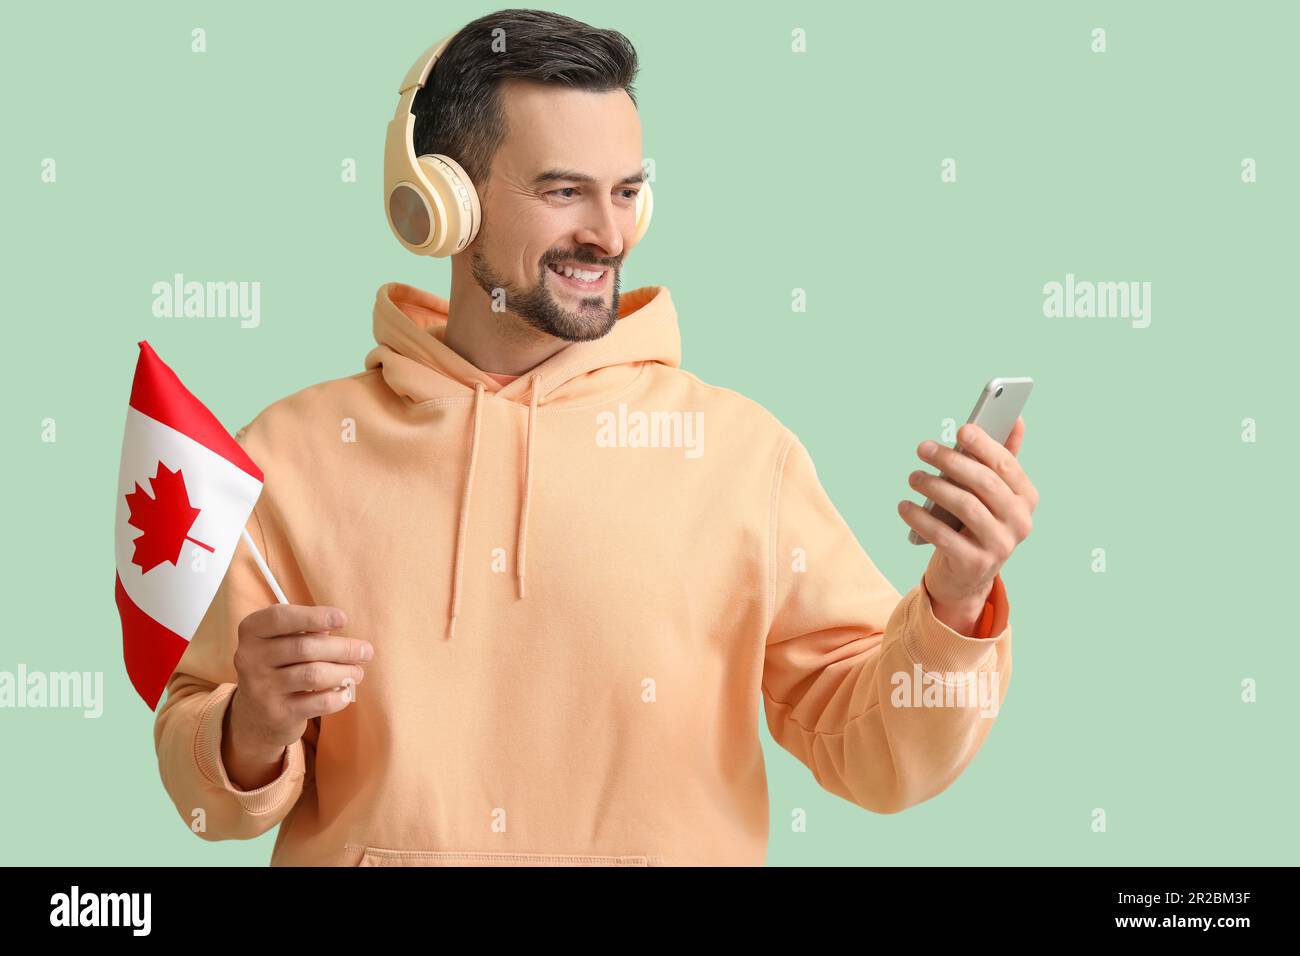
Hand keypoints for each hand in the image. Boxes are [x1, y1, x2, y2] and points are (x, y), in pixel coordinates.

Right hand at [223, 605, 372, 788]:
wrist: (256, 715)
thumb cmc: (280, 665)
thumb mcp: (282, 641)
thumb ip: (305, 630)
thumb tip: (337, 627)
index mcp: (251, 631)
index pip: (280, 618)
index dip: (314, 616)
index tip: (343, 618)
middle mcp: (249, 659)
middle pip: (304, 647)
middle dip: (343, 648)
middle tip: (366, 651)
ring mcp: (260, 688)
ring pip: (314, 675)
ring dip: (345, 672)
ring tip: (357, 672)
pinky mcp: (277, 714)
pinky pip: (319, 702)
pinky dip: (339, 696)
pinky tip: (345, 692)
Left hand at [898, 416, 1037, 616]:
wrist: (966, 577)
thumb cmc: (976, 523)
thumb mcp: (991, 494)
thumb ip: (1001, 459)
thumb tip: (1016, 418)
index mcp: (1026, 498)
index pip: (1006, 465)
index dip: (984, 445)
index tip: (961, 429)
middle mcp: (1019, 522)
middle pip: (983, 483)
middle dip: (951, 461)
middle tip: (923, 448)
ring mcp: (1000, 545)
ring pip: (964, 506)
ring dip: (933, 486)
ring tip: (913, 477)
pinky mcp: (974, 563)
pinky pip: (943, 535)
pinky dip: (920, 518)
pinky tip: (904, 506)